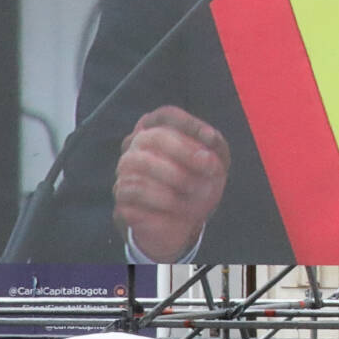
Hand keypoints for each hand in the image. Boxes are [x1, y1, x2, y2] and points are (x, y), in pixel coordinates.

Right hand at [114, 107, 229, 262]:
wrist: (184, 223)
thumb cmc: (199, 185)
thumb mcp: (216, 165)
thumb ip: (216, 147)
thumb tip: (209, 137)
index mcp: (161, 131)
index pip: (165, 115)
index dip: (187, 122)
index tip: (210, 137)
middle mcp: (137, 145)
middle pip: (151, 136)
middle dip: (183, 149)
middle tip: (207, 165)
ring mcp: (126, 169)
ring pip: (140, 162)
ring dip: (175, 176)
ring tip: (195, 190)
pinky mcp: (122, 193)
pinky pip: (135, 189)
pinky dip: (163, 198)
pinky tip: (178, 205)